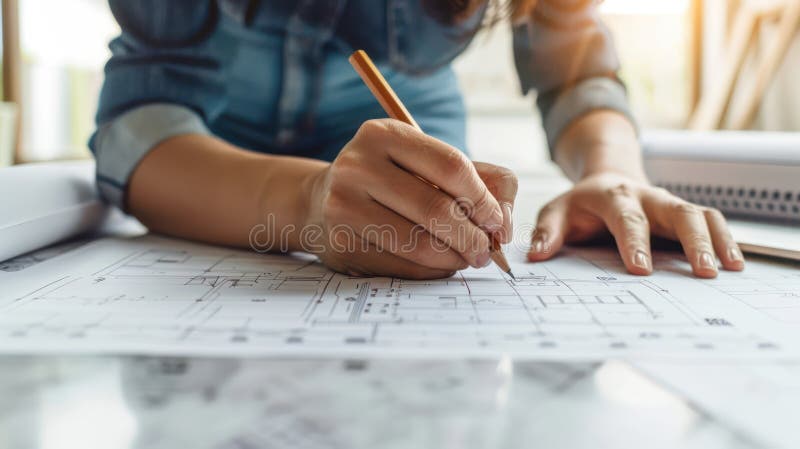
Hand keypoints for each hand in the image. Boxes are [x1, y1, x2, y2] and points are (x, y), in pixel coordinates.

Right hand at [303, 119, 517, 278]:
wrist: (321, 202)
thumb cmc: (391, 181)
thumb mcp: (429, 164)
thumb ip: (483, 180)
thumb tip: (504, 225)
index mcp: (385, 134)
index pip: (451, 166)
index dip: (483, 199)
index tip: (496, 221)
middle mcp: (358, 165)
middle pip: (437, 209)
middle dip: (473, 237)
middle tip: (486, 251)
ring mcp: (343, 206)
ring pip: (420, 243)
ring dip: (455, 259)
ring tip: (466, 259)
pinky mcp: (341, 244)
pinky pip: (402, 266)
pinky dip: (431, 271)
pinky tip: (437, 264)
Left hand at [527, 172, 744, 277]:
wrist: (607, 179)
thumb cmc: (581, 204)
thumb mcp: (557, 211)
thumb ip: (548, 232)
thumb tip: (536, 256)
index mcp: (613, 196)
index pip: (626, 218)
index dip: (635, 242)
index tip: (641, 269)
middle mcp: (648, 197)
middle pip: (676, 211)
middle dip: (692, 240)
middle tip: (702, 271)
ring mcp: (669, 203)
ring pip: (701, 214)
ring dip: (716, 240)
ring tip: (728, 269)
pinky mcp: (684, 213)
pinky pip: (711, 221)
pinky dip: (726, 240)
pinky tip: (736, 264)